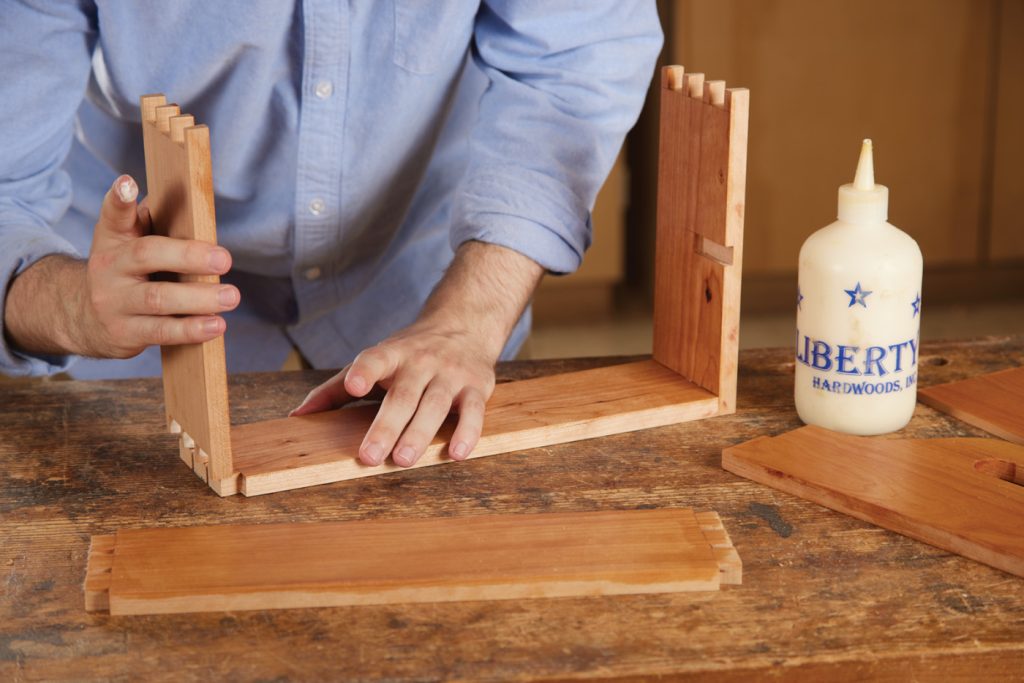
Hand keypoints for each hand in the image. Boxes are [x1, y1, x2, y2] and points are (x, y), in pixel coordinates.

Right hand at [9, 174, 240, 357]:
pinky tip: (216, 325)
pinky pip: (161, 332)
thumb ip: (150, 223)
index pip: (114, 215)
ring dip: (199, 299)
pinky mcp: (125, 333)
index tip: (128, 183)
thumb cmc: (124, 272)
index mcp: (113, 239)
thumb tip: (186, 202)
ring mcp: (114, 302)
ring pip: (158, 299)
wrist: (84, 317)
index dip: (120, 198)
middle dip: (189, 256)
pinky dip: (191, 330)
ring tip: (231, 296)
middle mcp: (108, 268)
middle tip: (224, 259)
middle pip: (147, 256)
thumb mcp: (126, 243)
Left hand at [290, 318, 496, 466]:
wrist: (465, 325)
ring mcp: (451, 374)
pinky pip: (474, 412)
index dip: (364, 372)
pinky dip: (467, 432)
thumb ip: (336, 388)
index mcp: (392, 354)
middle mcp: (422, 362)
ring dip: (420, 433)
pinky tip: (455, 454)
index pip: (376, 360)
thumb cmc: (410, 353)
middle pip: (403, 395)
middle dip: (387, 426)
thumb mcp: (375, 361)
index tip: (353, 386)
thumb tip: (297, 416)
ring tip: (404, 460)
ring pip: (435, 405)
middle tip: (370, 456)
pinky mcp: (477, 387)